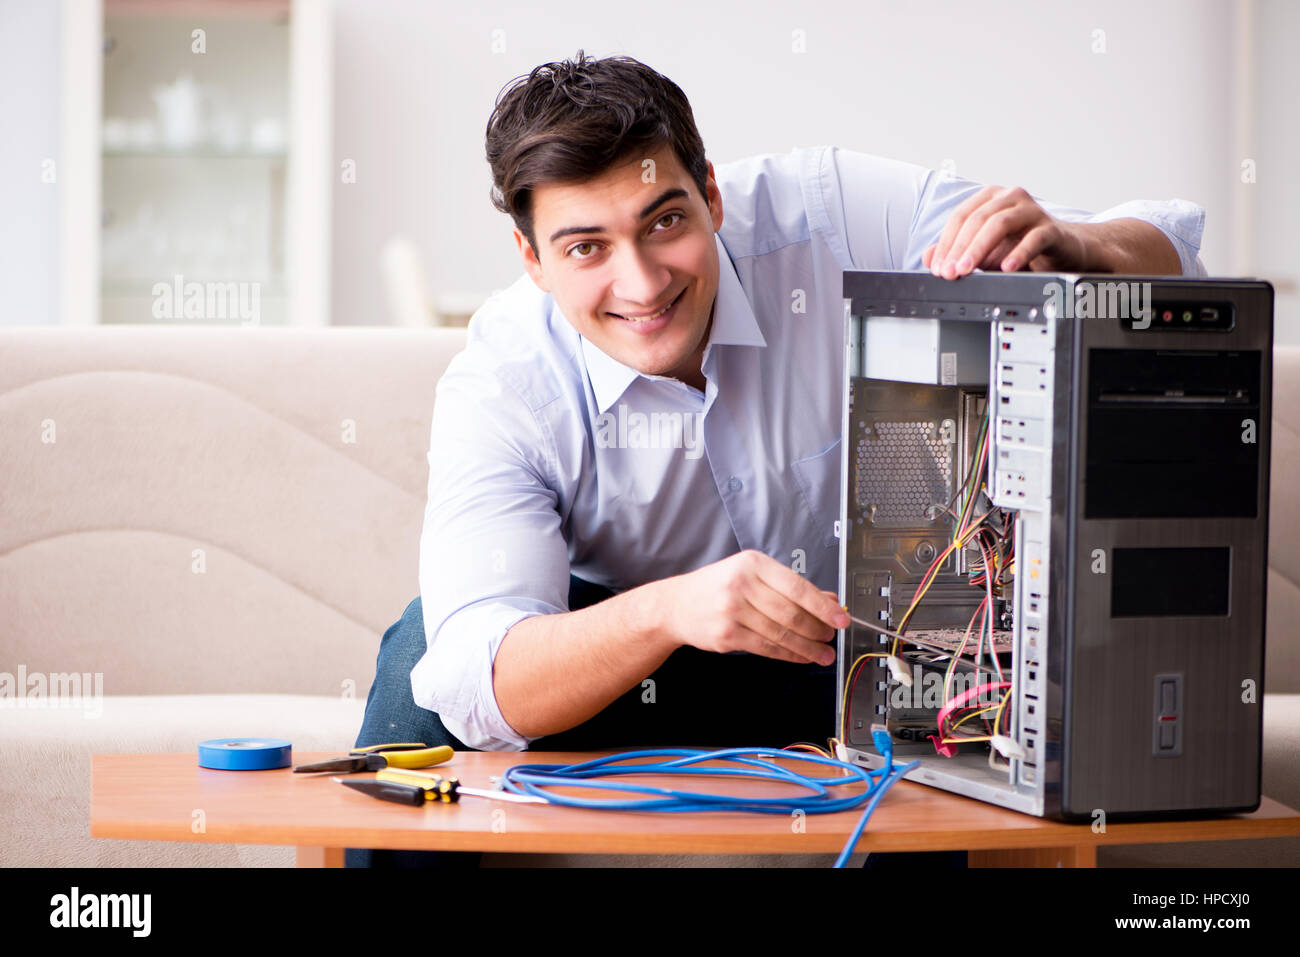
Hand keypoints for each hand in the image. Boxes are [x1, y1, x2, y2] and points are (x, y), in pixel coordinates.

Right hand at [652, 549, 848, 664]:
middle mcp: (741, 585)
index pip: (797, 586)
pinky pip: (766, 648)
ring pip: (781, 634)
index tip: (840, 617)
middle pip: (791, 613)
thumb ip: (790, 586)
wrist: (676, 604)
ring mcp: (732, 611)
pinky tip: (800, 656)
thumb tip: (828, 600)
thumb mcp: (752, 575)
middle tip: (831, 637)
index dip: (822, 606)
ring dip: (807, 647)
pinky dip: (788, 654)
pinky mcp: (727, 635)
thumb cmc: (717, 587)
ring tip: (822, 652)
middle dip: (818, 629)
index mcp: (752, 564)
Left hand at [922, 185, 1089, 278]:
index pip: (960, 217)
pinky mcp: (1051, 228)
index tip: (937, 268)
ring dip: (979, 249)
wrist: (1063, 249)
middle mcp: (1010, 197)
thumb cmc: (1020, 245)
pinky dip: (1018, 254)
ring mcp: (1031, 210)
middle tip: (949, 272)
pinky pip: (1033, 239)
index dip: (945, 243)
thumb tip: (928, 258)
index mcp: (990, 198)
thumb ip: (955, 251)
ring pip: (999, 224)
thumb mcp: (982, 250)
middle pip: (977, 219)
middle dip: (958, 248)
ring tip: (967, 270)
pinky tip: (1007, 268)